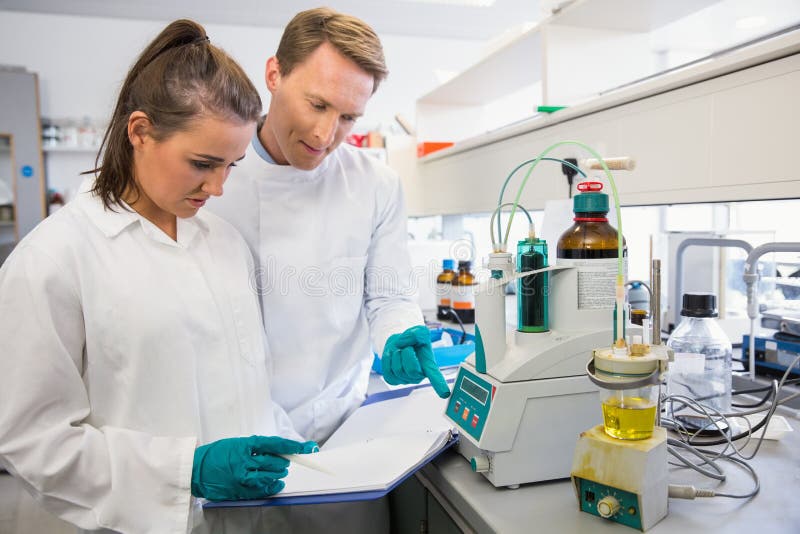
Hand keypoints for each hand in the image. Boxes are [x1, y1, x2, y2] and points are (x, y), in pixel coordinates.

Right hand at [191, 435, 317, 500]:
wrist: (195, 470)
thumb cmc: (216, 454)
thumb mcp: (236, 444)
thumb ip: (256, 447)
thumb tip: (277, 450)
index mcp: (245, 446)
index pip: (274, 444)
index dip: (291, 446)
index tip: (304, 447)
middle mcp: (245, 461)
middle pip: (274, 462)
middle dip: (284, 462)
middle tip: (287, 461)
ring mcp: (242, 477)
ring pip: (269, 476)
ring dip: (278, 473)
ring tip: (281, 471)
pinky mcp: (240, 490)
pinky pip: (262, 490)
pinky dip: (272, 486)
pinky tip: (277, 484)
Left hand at [381, 325, 450, 397]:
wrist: (399, 343)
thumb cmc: (413, 341)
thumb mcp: (419, 331)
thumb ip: (417, 333)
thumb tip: (404, 344)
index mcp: (429, 365)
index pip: (436, 377)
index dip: (440, 385)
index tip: (445, 394)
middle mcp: (419, 376)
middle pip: (412, 369)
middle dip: (407, 353)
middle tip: (408, 348)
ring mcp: (405, 380)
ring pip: (398, 369)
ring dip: (396, 354)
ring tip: (400, 351)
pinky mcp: (393, 380)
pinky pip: (388, 372)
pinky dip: (387, 360)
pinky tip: (393, 356)